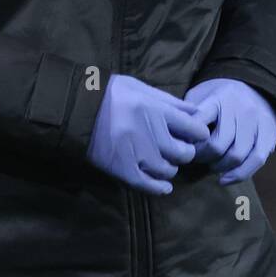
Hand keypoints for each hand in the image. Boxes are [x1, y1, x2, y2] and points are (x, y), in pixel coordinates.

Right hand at [87, 74, 216, 194]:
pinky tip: (164, 186)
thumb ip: (170, 101)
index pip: (194, 128)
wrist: (76, 108)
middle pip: (184, 153)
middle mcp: (151, 134)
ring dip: (170, 168)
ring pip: (168, 170)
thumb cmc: (112, 94)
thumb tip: (196, 112)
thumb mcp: (142, 88)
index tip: (195, 135)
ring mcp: (137, 154)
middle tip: (178, 149)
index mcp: (157, 111)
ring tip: (164, 162)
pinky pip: (148, 185)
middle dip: (185, 152)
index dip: (198, 133)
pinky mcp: (122, 169)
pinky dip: (159, 188)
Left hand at [184, 78, 275, 184]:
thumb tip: (172, 136)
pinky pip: (256, 160)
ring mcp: (258, 122)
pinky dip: (239, 175)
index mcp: (219, 98)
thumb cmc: (220, 96)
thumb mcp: (201, 95)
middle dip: (203, 157)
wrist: (256, 86)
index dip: (188, 142)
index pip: (199, 125)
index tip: (184, 146)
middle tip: (197, 158)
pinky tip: (225, 179)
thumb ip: (188, 113)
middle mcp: (241, 109)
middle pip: (217, 145)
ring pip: (236, 156)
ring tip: (212, 166)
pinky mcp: (270, 133)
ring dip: (220, 167)